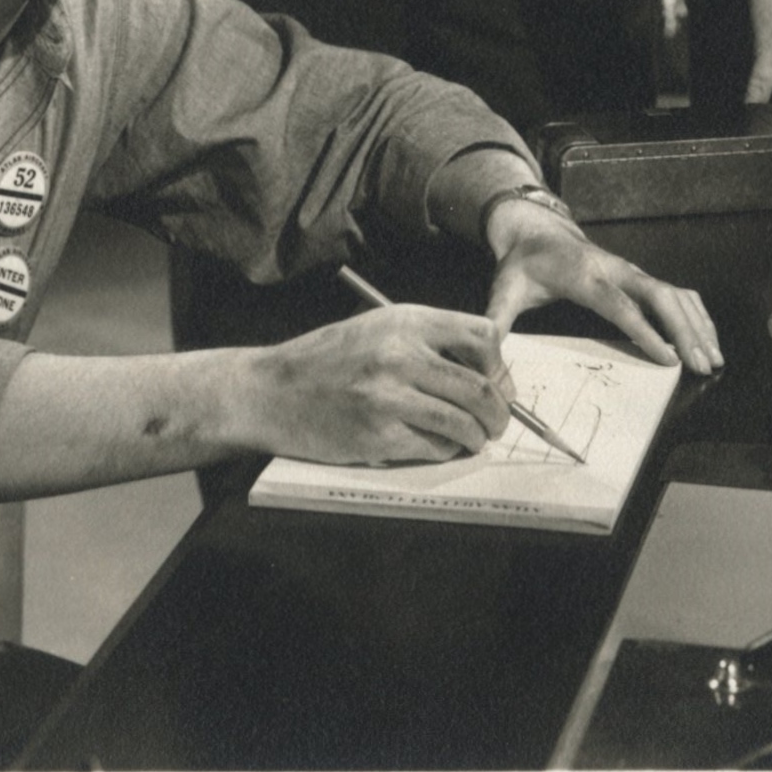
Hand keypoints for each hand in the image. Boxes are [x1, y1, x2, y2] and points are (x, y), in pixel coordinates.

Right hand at [245, 303, 509, 465]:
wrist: (271, 390)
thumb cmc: (327, 359)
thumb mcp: (378, 328)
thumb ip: (427, 341)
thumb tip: (486, 369)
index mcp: (405, 321)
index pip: (482, 336)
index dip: (500, 363)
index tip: (497, 381)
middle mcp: (400, 354)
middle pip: (480, 386)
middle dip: (500, 412)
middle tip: (498, 422)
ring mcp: (388, 397)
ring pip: (463, 423)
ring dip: (477, 436)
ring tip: (475, 439)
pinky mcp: (377, 436)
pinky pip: (434, 447)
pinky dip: (446, 450)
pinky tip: (440, 446)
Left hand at [482, 200, 721, 374]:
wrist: (536, 228)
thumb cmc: (523, 264)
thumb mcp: (504, 290)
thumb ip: (495, 322)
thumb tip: (486, 357)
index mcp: (584, 275)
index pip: (620, 306)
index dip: (646, 332)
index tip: (669, 358)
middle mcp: (615, 270)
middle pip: (659, 297)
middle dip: (684, 331)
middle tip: (700, 365)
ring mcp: (632, 271)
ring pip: (675, 294)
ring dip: (698, 325)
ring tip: (713, 359)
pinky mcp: (640, 276)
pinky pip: (677, 293)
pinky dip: (697, 315)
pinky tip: (707, 338)